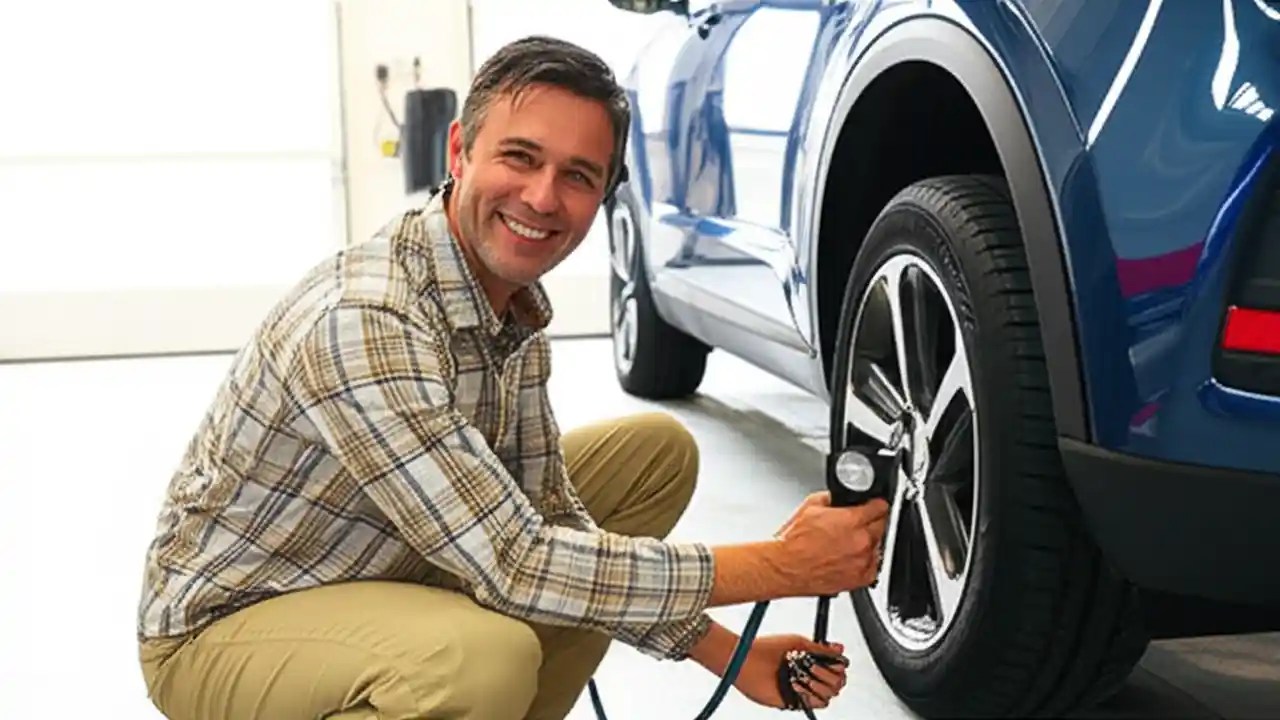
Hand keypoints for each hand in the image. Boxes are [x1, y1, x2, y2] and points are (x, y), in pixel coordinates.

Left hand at [734, 634, 848, 709]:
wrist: (747, 660)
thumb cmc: (768, 648)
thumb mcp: (798, 643)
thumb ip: (821, 648)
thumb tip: (840, 649)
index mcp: (811, 661)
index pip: (837, 669)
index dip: (839, 667)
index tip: (835, 662)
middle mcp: (810, 676)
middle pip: (837, 684)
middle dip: (829, 675)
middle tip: (812, 666)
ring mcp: (803, 690)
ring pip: (829, 695)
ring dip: (819, 684)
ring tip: (803, 674)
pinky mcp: (795, 701)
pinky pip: (814, 704)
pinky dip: (810, 694)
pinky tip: (796, 684)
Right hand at [778, 497, 889, 596]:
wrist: (785, 568)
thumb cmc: (793, 543)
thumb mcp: (810, 506)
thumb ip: (832, 498)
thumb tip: (839, 497)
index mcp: (852, 520)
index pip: (880, 507)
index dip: (875, 504)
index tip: (873, 506)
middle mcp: (861, 541)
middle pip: (881, 526)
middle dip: (870, 523)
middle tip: (853, 525)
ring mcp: (863, 562)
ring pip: (877, 546)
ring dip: (866, 543)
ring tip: (845, 544)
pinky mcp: (860, 580)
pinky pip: (873, 567)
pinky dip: (864, 562)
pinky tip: (848, 558)